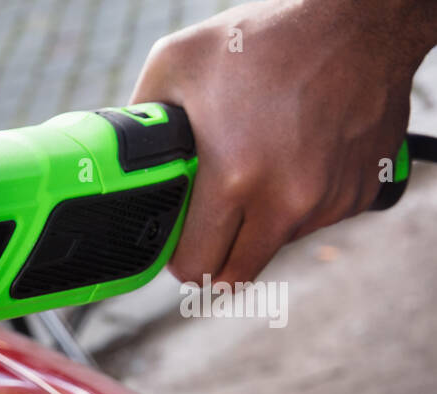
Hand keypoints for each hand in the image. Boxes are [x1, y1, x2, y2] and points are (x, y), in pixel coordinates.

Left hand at [131, 0, 436, 284]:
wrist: (361, 18)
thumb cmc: (266, 38)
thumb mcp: (175, 64)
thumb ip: (140, 122)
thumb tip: (122, 160)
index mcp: (233, 177)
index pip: (193, 266)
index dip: (176, 256)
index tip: (175, 238)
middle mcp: (286, 200)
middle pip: (233, 276)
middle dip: (213, 258)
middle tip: (205, 226)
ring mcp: (327, 201)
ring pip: (275, 246)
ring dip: (258, 225)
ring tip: (256, 168)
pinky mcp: (359, 194)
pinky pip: (316, 220)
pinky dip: (300, 203)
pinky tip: (295, 158)